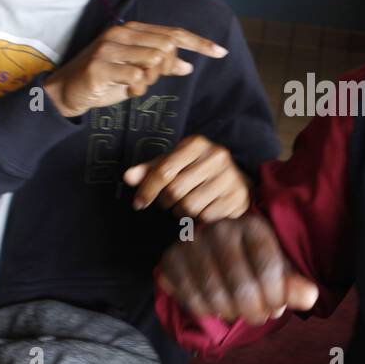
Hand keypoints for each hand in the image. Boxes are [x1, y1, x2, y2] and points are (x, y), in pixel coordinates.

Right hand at [43, 22, 226, 117]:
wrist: (66, 93)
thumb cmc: (105, 81)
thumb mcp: (137, 72)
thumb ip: (161, 66)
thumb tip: (188, 66)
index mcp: (131, 30)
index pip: (173, 33)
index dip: (199, 43)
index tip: (221, 52)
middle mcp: (120, 34)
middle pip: (166, 48)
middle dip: (166, 68)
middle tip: (149, 79)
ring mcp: (108, 48)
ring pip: (153, 62)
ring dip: (150, 80)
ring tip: (134, 85)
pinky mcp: (100, 66)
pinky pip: (136, 78)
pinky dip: (137, 89)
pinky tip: (126, 91)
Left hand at [123, 135, 250, 220]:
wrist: (237, 180)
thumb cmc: (197, 171)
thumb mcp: (173, 164)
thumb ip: (150, 170)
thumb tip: (127, 177)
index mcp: (196, 144)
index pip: (164, 170)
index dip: (147, 189)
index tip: (139, 203)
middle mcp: (216, 156)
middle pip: (175, 191)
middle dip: (165, 202)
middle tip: (168, 203)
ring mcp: (229, 177)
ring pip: (190, 206)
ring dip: (181, 212)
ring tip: (185, 205)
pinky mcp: (237, 197)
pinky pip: (206, 217)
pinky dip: (198, 219)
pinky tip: (201, 210)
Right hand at [158, 215, 319, 325]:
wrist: (210, 253)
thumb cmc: (250, 262)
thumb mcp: (276, 270)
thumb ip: (293, 285)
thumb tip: (310, 297)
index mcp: (252, 225)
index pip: (268, 266)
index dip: (276, 296)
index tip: (277, 308)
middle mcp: (221, 228)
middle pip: (242, 285)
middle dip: (254, 311)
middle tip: (258, 317)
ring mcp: (193, 242)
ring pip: (215, 295)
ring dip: (230, 314)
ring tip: (237, 313)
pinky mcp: (172, 258)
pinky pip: (190, 297)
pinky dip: (206, 312)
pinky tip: (215, 309)